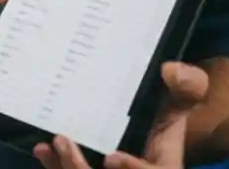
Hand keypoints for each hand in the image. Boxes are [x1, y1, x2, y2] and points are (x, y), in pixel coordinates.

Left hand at [33, 62, 209, 168]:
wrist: (148, 140)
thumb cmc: (161, 125)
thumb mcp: (176, 109)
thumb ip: (185, 90)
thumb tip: (170, 70)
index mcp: (162, 167)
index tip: (112, 157)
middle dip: (80, 168)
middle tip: (62, 141)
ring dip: (64, 167)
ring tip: (45, 146)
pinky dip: (54, 167)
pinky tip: (43, 151)